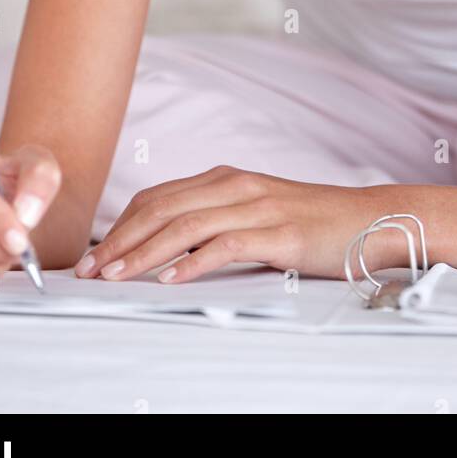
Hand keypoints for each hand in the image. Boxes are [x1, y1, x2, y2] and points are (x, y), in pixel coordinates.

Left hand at [75, 165, 406, 282]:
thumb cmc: (310, 221)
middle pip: (162, 209)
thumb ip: (215, 219)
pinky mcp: (278, 233)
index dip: (120, 225)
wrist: (367, 218)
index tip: (92, 255)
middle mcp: (235, 186)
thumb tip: (166, 246)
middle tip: (89, 270)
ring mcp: (257, 207)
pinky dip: (192, 261)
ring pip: (185, 225)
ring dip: (143, 252)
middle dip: (119, 240)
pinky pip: (225, 244)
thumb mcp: (255, 211)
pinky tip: (171, 278)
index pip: (158, 197)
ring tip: (115, 276)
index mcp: (225, 178)